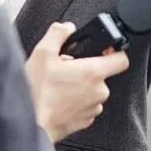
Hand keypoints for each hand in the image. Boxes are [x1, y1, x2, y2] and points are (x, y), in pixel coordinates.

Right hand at [25, 22, 129, 142]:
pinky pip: (85, 106)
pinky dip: (75, 102)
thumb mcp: (43, 53)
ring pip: (92, 91)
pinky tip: (59, 99)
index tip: (104, 51)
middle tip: (66, 70)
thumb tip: (67, 27)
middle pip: (101, 75)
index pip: (122, 59)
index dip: (115, 51)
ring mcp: (93, 108)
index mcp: (93, 72)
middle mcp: (99, 91)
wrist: (29, 123)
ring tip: (59, 86)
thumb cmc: (37, 92)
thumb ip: (58, 34)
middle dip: (86, 70)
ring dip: (80, 87)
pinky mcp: (85, 121)